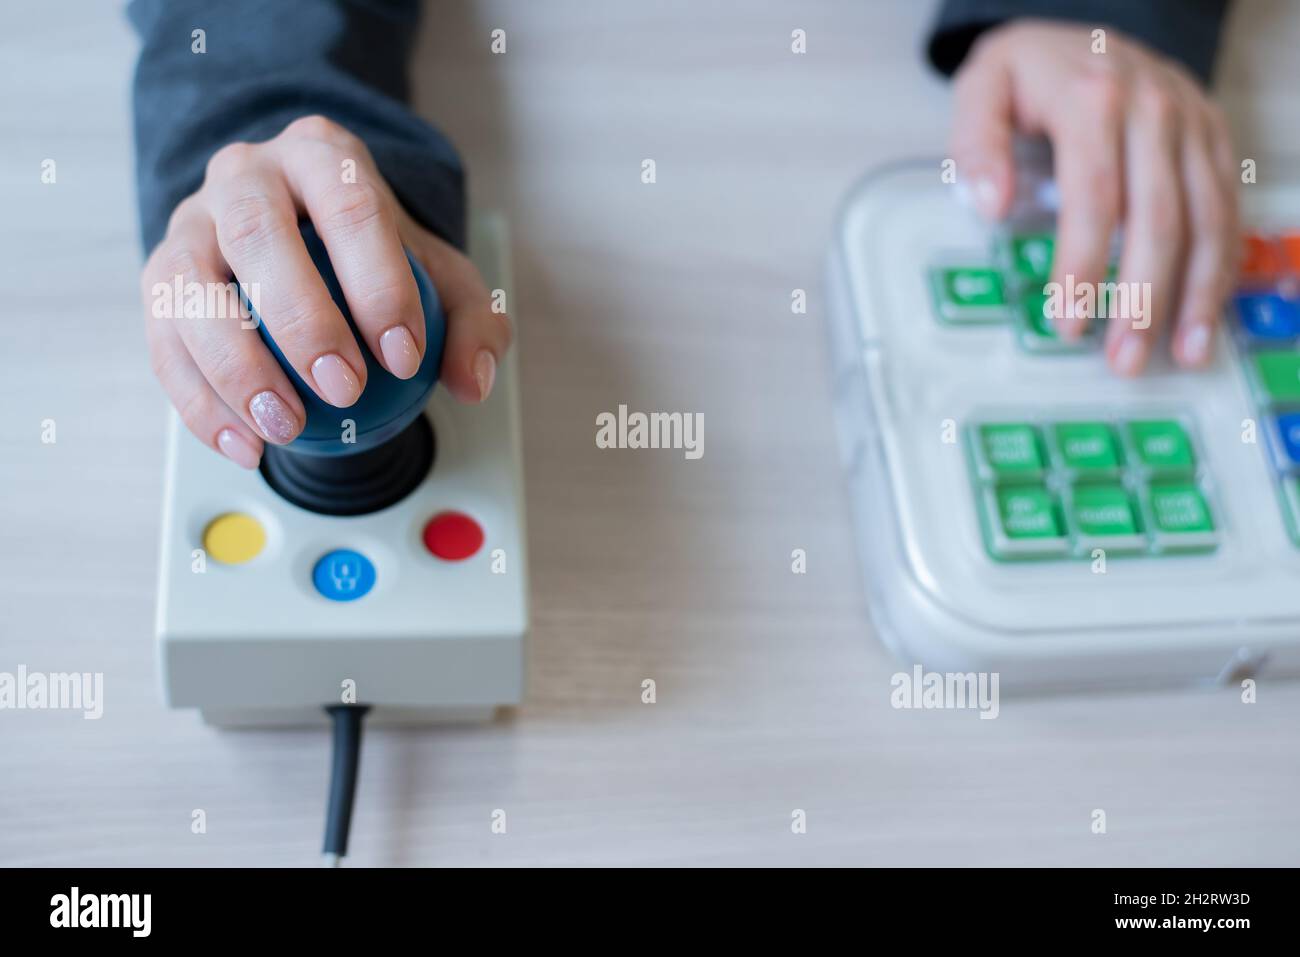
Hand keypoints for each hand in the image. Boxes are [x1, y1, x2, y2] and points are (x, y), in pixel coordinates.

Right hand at [141, 115, 509, 467]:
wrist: (306, 238)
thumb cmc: (375, 259)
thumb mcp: (442, 279)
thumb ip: (470, 325)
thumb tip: (471, 383)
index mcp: (323, 157)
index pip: (350, 206)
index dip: (377, 282)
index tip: (403, 356)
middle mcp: (246, 174)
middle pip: (258, 233)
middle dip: (301, 319)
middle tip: (343, 391)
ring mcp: (191, 221)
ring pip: (190, 287)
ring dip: (235, 366)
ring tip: (286, 428)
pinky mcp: (159, 276)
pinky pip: (165, 341)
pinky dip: (200, 402)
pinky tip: (245, 445)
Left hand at [951, 21, 1238, 374]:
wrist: (1082, 34)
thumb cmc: (1027, 74)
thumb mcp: (981, 88)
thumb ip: (976, 144)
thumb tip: (991, 207)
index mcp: (1093, 98)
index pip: (1095, 195)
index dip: (1085, 265)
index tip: (1069, 323)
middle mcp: (1155, 109)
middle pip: (1160, 216)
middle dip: (1144, 298)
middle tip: (1124, 360)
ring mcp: (1193, 123)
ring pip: (1208, 218)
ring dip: (1196, 294)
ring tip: (1183, 353)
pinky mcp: (1215, 138)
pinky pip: (1228, 210)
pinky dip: (1221, 267)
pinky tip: (1205, 316)